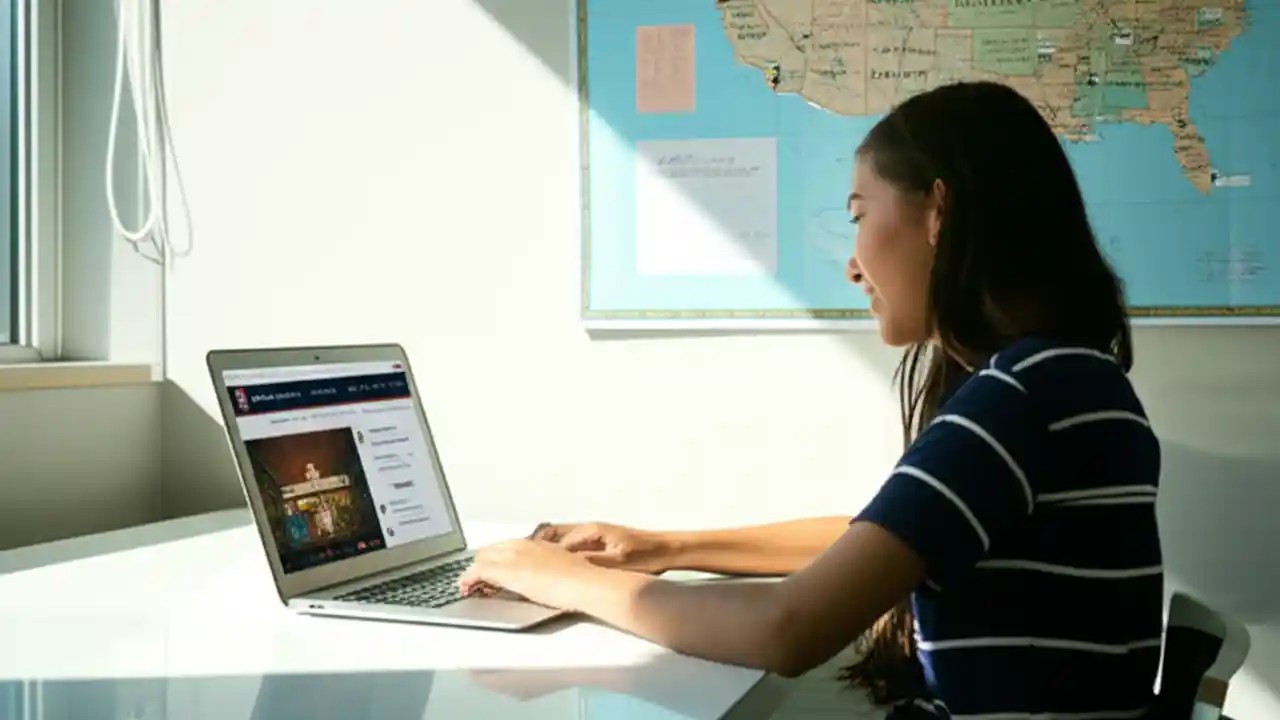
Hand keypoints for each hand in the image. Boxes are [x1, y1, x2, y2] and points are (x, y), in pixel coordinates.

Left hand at [459, 539, 598, 609]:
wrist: (584, 583)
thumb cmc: (579, 579)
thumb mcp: (559, 568)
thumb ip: (544, 568)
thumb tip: (540, 577)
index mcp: (534, 544)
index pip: (503, 548)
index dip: (493, 560)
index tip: (490, 571)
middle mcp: (521, 546)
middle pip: (489, 551)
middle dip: (480, 565)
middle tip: (476, 580)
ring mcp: (513, 557)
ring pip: (482, 558)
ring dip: (474, 572)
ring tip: (469, 586)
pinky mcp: (508, 571)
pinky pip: (479, 570)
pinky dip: (469, 578)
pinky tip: (466, 587)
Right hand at [530, 522, 668, 573]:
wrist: (667, 550)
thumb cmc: (645, 554)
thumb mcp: (616, 562)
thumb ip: (589, 562)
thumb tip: (564, 562)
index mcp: (590, 531)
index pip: (554, 541)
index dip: (537, 552)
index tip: (522, 561)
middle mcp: (589, 530)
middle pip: (553, 536)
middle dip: (536, 547)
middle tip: (518, 559)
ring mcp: (594, 535)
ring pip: (562, 541)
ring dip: (548, 551)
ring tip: (532, 564)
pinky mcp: (600, 544)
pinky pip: (573, 547)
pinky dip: (562, 554)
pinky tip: (559, 567)